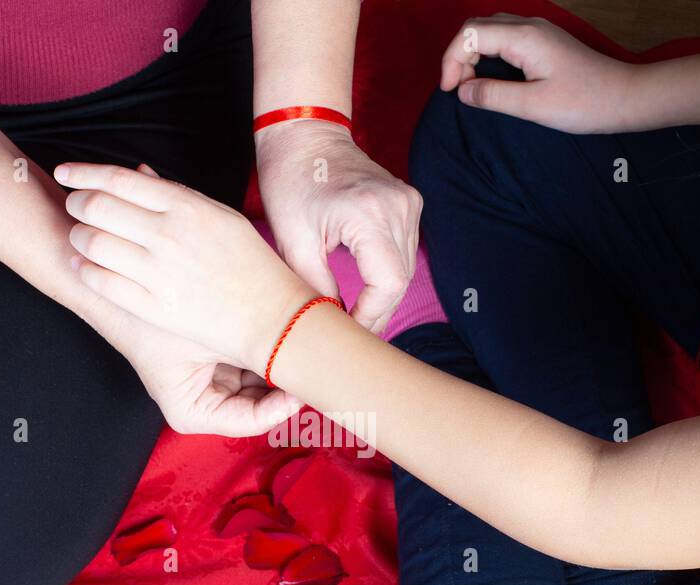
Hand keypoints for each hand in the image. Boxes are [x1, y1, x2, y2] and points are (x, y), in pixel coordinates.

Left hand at [56, 162, 314, 375]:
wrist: (272, 317)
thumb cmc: (251, 264)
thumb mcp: (220, 216)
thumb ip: (177, 194)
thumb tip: (137, 174)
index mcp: (186, 207)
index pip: (119, 180)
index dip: (84, 173)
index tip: (66, 173)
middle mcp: (168, 236)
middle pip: (98, 208)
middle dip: (77, 204)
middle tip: (74, 206)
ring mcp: (158, 273)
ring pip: (93, 244)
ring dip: (78, 236)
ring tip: (81, 238)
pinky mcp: (153, 306)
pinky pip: (102, 282)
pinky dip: (85, 270)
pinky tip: (84, 266)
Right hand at [75, 276, 301, 437]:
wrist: (110, 284)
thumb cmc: (150, 314)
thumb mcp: (210, 335)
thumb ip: (255, 354)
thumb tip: (307, 368)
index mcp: (192, 413)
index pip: (254, 421)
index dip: (284, 405)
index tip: (306, 385)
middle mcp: (201, 403)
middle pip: (259, 402)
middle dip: (286, 383)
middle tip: (318, 366)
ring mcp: (209, 378)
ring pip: (258, 379)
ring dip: (278, 363)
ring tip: (305, 347)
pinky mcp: (213, 357)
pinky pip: (249, 358)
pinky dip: (264, 346)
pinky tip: (283, 329)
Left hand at [256, 120, 421, 333]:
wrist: (305, 136)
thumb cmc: (290, 182)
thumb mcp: (293, 242)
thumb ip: (316, 286)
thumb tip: (333, 324)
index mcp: (367, 213)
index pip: (389, 284)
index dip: (371, 316)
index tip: (349, 332)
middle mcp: (398, 205)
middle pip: (401, 280)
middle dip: (377, 312)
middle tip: (350, 334)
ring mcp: (408, 202)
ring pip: (406, 269)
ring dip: (384, 297)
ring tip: (357, 318)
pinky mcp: (409, 202)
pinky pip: (405, 252)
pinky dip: (388, 275)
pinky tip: (368, 292)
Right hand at [441, 15, 637, 132]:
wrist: (624, 97)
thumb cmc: (584, 103)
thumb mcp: (534, 106)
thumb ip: (494, 96)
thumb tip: (463, 91)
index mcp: (524, 38)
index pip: (470, 34)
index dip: (451, 60)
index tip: (450, 91)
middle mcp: (529, 27)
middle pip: (476, 27)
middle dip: (458, 56)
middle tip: (457, 89)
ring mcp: (537, 32)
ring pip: (489, 30)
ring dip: (472, 55)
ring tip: (470, 86)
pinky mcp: (543, 42)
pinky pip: (504, 38)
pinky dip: (487, 55)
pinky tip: (490, 79)